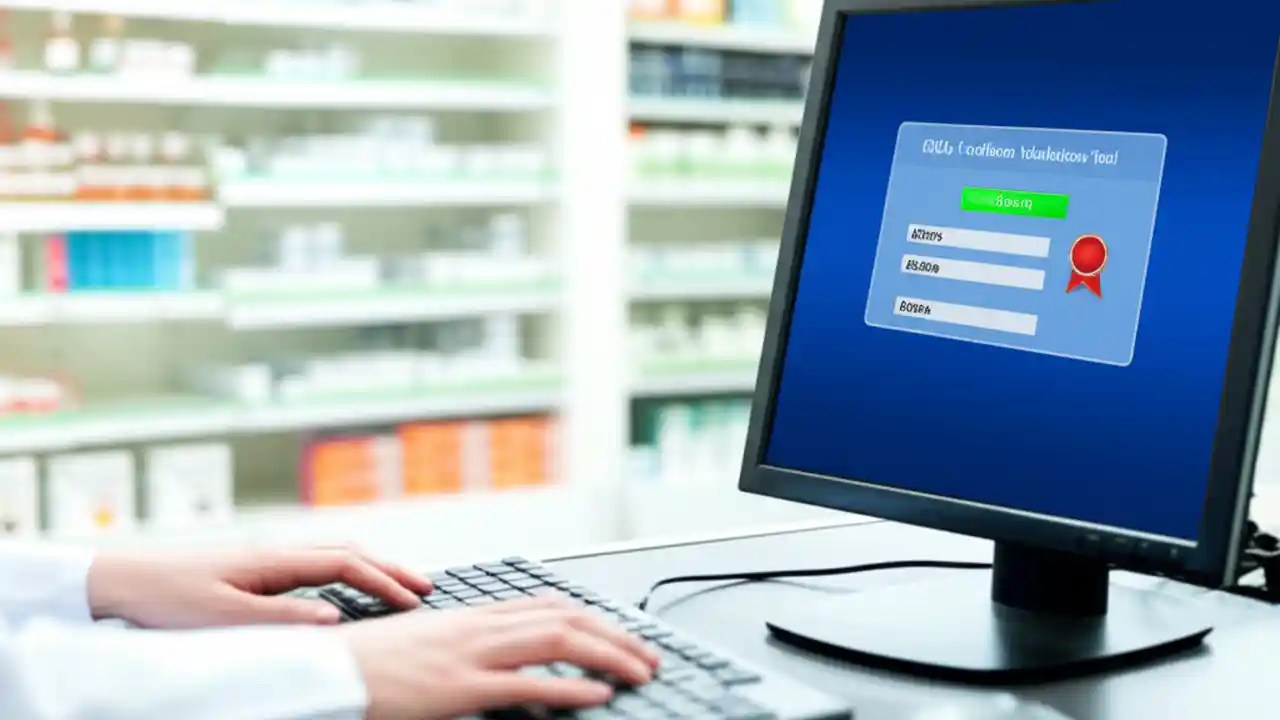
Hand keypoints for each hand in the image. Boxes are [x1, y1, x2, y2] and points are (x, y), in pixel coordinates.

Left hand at [87, 546, 431, 628]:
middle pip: (349, 551)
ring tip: (398, 582)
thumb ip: (284, 617)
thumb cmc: (168, 597)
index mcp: (275, 559)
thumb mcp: (226, 617)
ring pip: (334, 552)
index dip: (384, 583)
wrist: (123, 578)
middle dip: (391, 567)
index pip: (347, 565)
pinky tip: (348, 582)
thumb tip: (335, 618)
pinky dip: (347, 568)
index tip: (414, 602)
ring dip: (372, 565)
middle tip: (426, 586)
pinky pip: (316, 560)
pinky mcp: (256, 565)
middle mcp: (276, 550)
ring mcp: (267, 555)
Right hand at [340, 597, 660, 719]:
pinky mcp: (459, 688)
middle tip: (649, 656)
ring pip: (557, 642)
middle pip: (566, 618)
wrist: (325, 670)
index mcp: (473, 616)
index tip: (623, 633)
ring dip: (609, 655)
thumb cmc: (370, 663)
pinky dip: (569, 688)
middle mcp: (479, 627)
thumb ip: (469, 646)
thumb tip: (505, 663)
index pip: (550, 605)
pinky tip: (598, 694)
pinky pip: (527, 685)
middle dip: (616, 635)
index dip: (595, 617)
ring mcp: (471, 655)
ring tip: (640, 672)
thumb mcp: (429, 646)